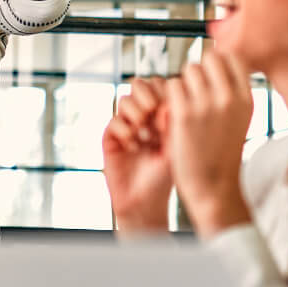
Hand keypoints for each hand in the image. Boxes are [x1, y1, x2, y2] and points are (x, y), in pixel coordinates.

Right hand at [102, 77, 174, 234]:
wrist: (145, 200)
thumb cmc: (165, 176)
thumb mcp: (176, 146)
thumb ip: (174, 121)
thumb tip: (168, 101)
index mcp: (162, 114)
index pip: (160, 86)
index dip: (163, 91)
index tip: (169, 109)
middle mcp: (143, 116)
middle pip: (139, 85)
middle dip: (146, 95)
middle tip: (152, 111)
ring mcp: (126, 125)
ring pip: (125, 100)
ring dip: (136, 113)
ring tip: (144, 133)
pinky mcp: (111, 137)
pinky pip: (114, 121)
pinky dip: (125, 131)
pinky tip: (134, 146)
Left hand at [165, 53, 254, 235]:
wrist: (213, 187)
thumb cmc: (221, 154)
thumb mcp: (239, 118)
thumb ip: (232, 91)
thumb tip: (220, 56)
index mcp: (246, 98)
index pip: (233, 57)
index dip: (218, 62)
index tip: (209, 77)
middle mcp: (229, 97)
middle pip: (208, 58)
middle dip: (198, 71)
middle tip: (193, 93)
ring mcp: (207, 104)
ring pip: (188, 70)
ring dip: (182, 84)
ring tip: (183, 106)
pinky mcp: (184, 113)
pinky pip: (171, 85)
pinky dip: (168, 97)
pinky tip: (172, 114)